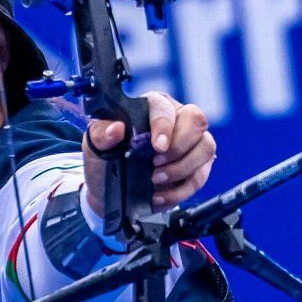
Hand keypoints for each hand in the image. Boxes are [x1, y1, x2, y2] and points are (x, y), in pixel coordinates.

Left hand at [83, 92, 216, 217]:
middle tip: (155, 166)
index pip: (166, 108)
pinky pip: (201, 176)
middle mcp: (177, 120)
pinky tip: (160, 195)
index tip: (157, 147)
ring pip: (206, 148)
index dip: (164, 127)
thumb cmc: (105, 159)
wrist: (108, 189)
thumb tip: (116, 128)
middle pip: (197, 122)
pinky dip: (181, 190)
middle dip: (178, 148)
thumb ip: (101, 133)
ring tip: (156, 180)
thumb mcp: (95, 145)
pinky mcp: (197, 167)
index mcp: (152, 107)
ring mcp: (191, 144)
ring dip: (181, 169)